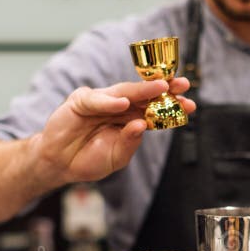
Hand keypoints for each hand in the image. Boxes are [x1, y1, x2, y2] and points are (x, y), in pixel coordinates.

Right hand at [32, 78, 195, 183]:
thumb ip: (129, 143)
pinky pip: (96, 100)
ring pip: (124, 92)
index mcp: (130, 120)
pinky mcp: (81, 102)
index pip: (154, 110)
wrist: (60, 165)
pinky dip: (108, 102)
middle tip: (182, 85)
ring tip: (161, 87)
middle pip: (144, 96)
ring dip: (142, 89)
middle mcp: (119, 107)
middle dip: (164, 90)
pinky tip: (123, 104)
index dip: (171, 106)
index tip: (190, 106)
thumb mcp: (116, 158)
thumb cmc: (89, 160)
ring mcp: (101, 102)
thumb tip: (142, 126)